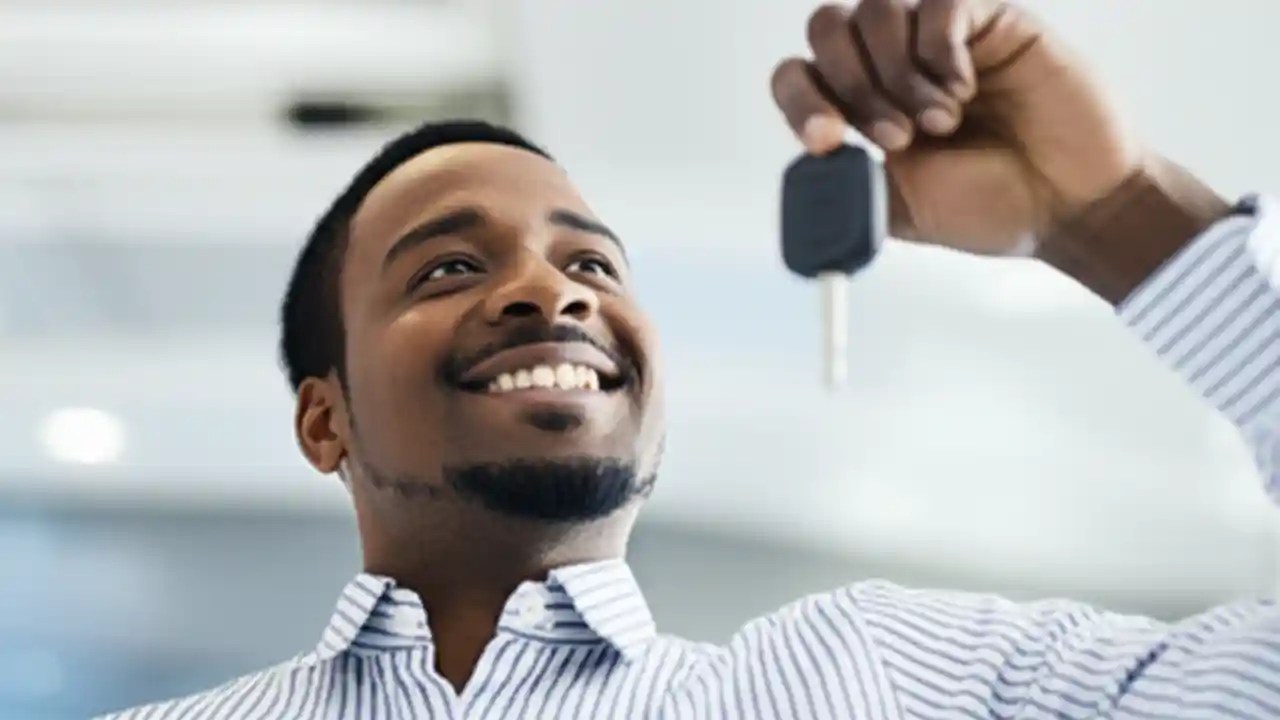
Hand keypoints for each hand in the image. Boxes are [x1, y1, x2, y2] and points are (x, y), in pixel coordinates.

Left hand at [771, 0, 1142, 254]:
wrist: (1068, 207)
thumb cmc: (991, 206)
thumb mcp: (899, 211)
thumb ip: (848, 187)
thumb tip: (806, 174)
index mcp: (859, 107)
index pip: (797, 75)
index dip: (800, 100)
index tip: (826, 140)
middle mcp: (891, 64)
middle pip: (827, 28)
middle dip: (852, 87)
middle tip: (896, 139)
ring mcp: (936, 37)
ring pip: (875, 11)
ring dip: (898, 77)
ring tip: (942, 123)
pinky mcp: (987, 17)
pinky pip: (938, 4)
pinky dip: (939, 54)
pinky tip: (965, 92)